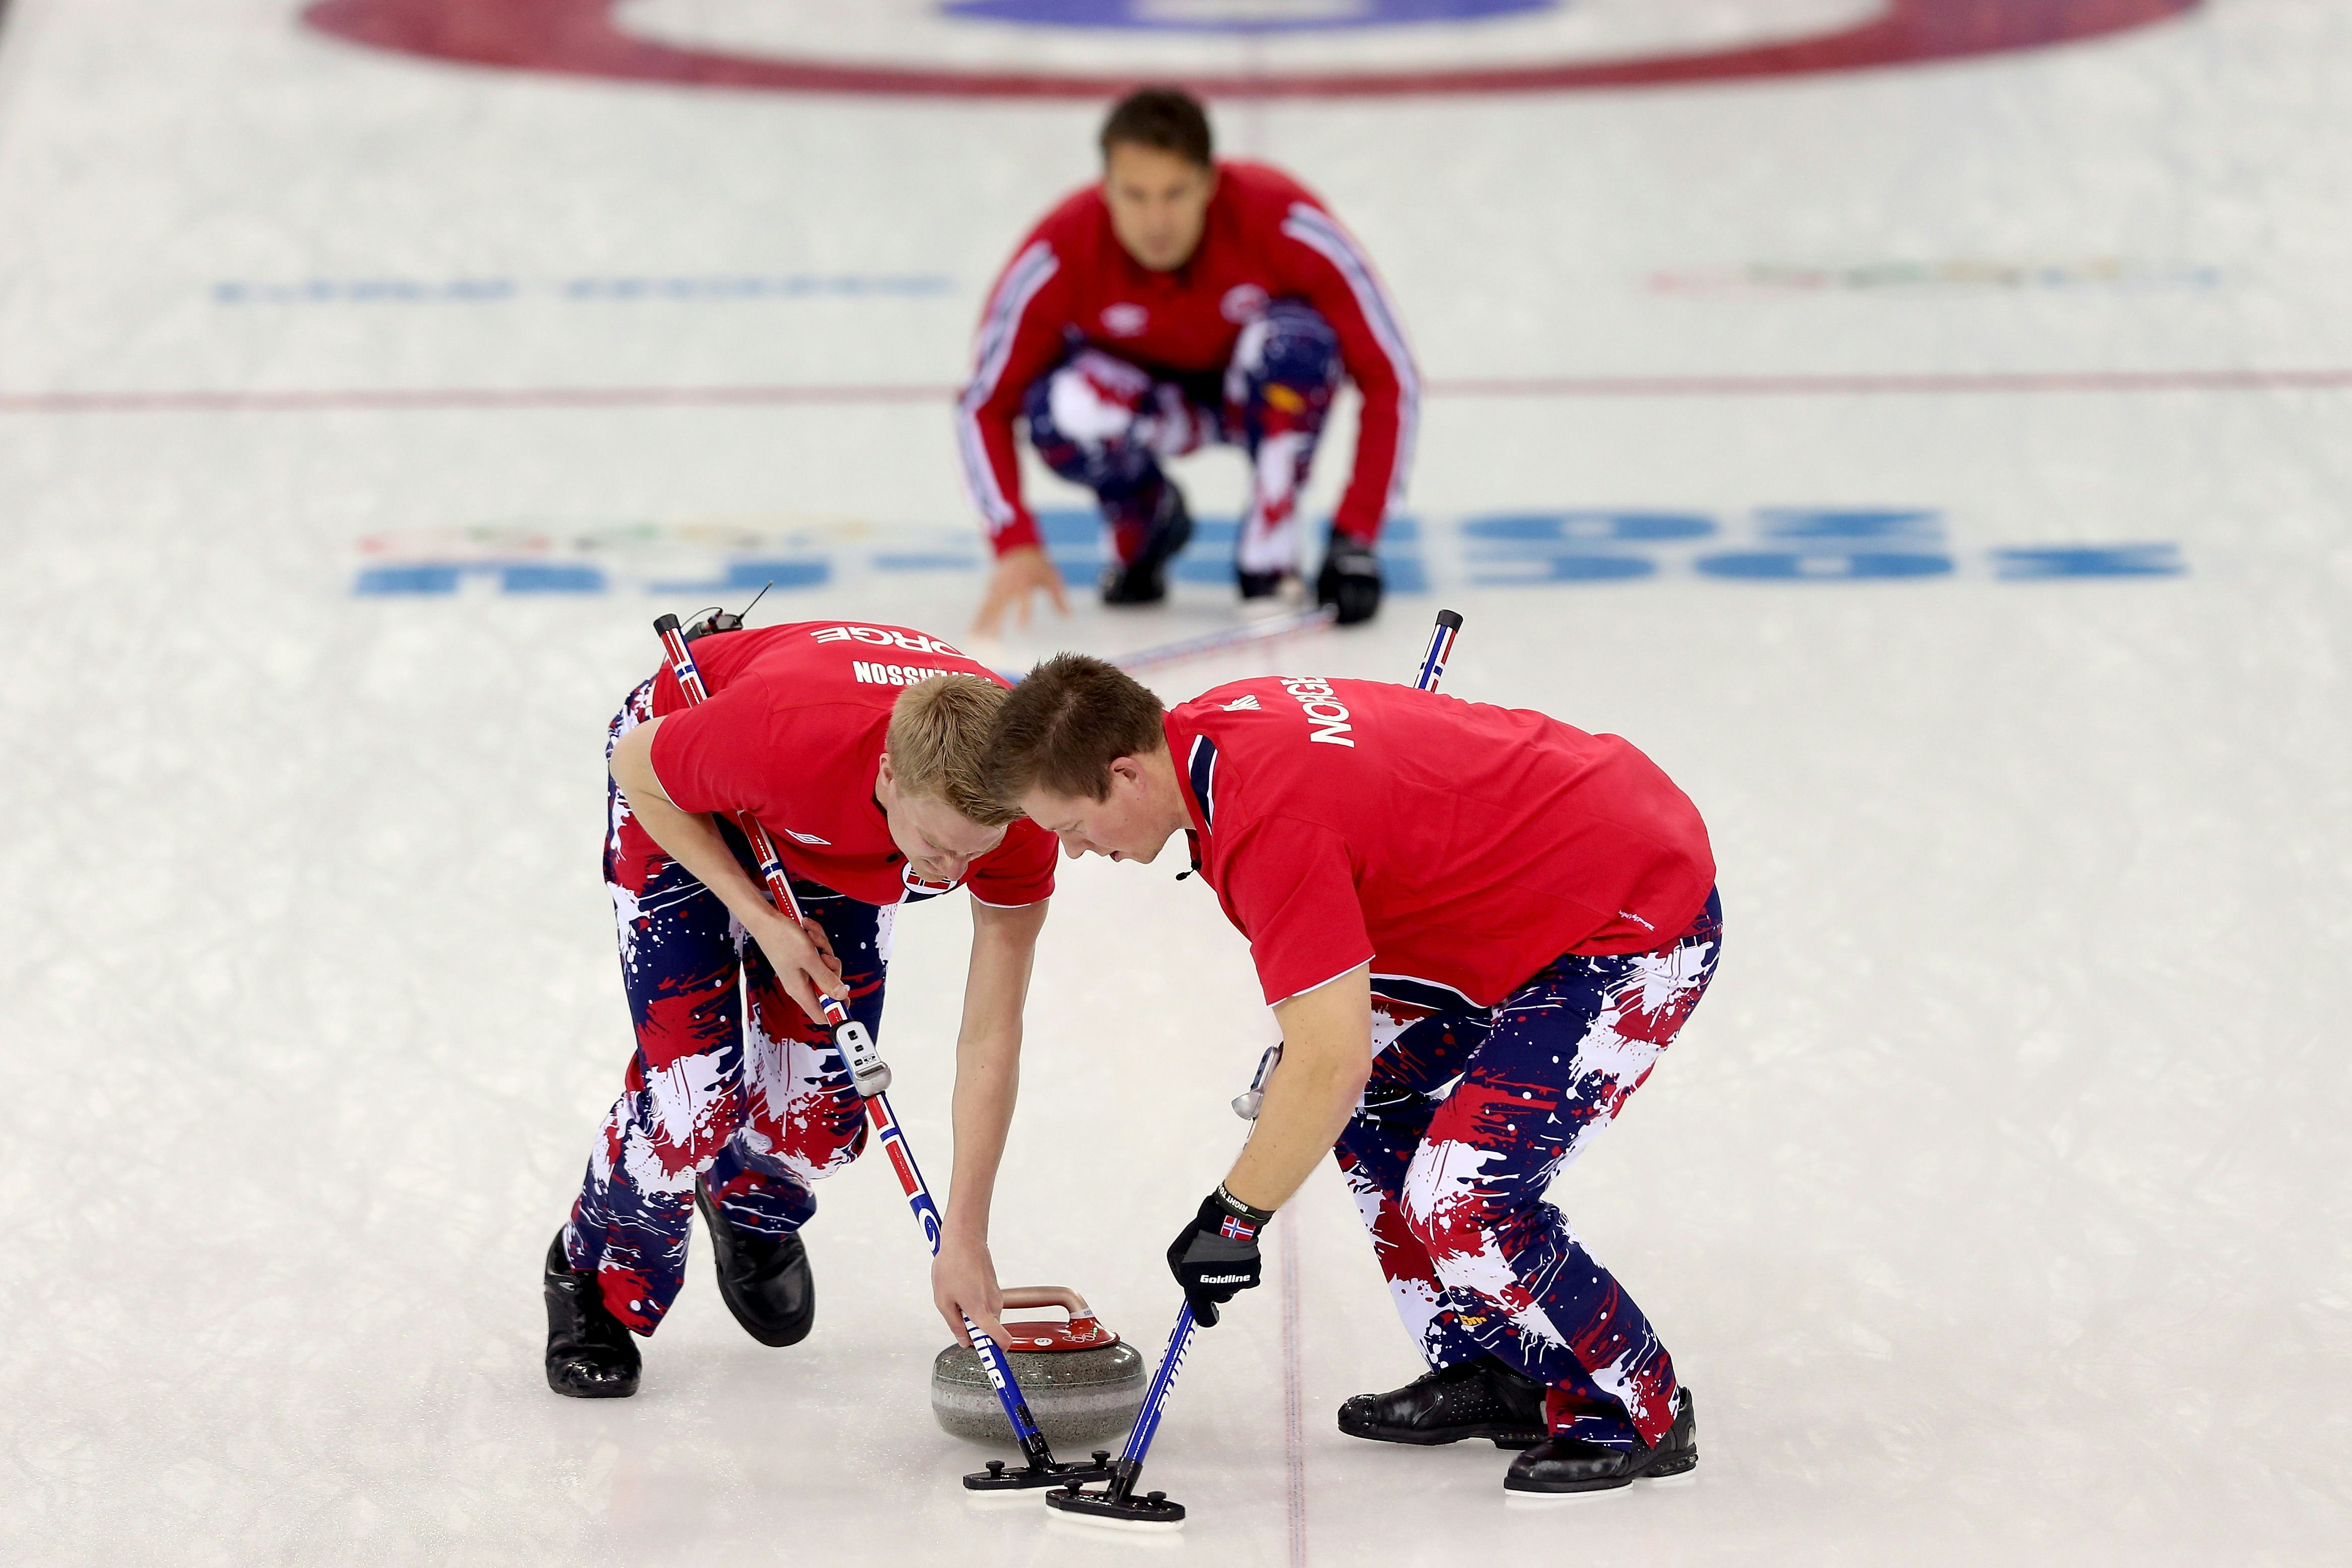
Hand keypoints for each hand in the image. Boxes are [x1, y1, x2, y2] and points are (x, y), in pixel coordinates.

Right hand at [750, 911, 848, 1024]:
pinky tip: (809, 931)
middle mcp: (801, 983)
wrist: (766, 919)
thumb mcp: (810, 958)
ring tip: (811, 937)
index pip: (820, 1014)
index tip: (847, 997)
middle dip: (832, 967)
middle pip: (829, 985)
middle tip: (823, 955)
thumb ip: (826, 978)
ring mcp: (802, 969)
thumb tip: (841, 995)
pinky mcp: (802, 958)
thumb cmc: (782, 938)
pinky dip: (817, 941)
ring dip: (824, 948)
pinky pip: (819, 953)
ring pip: (826, 966)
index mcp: (799, 990)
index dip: (836, 1010)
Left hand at [932, 1231, 1005, 1349]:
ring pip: (987, 1317)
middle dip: (975, 1331)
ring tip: (956, 1295)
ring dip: (973, 1315)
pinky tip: (962, 1287)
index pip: (1001, 1341)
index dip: (997, 1355)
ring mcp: (997, 1295)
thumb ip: (955, 1325)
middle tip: (956, 1315)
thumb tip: (965, 1342)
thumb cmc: (951, 1267)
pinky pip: (987, 1305)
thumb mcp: (943, 1301)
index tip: (992, 1364)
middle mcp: (994, 1306)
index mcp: (981, 1312)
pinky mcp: (995, 1287)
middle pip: (990, 1331)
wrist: (964, 1239)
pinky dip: (976, 1303)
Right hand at [972, 544, 1069, 637]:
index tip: (1023, 628)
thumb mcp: (1051, 578)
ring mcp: (997, 587)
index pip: (1025, 599)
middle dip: (995, 624)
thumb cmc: (1039, 565)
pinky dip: (978, 619)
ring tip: (975, 640)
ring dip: (981, 624)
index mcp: (1024, 581)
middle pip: (1001, 606)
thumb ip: (1058, 597)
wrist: (1018, 546)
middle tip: (992, 642)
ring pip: (988, 608)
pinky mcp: (991, 589)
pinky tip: (972, 632)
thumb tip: (1069, 617)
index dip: (1024, 612)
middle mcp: (1008, 585)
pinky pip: (983, 606)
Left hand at [1165, 1187, 1269, 1327]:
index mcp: (1198, 1292)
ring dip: (1228, 1274)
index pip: (1205, 1319)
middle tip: (1213, 1266)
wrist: (1226, 1224)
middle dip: (1217, 1287)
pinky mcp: (1252, 1276)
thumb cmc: (1197, 1239)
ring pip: (1233, 1286)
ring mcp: (1237, 1285)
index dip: (1207, 1316)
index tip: (1208, 1310)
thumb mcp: (1176, 1255)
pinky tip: (1237, 1254)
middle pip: (1220, 1299)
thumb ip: (1180, 1274)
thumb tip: (1188, 1285)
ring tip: (1224, 1254)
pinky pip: (1247, 1277)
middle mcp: (1219, 1293)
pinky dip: (1243, 1269)